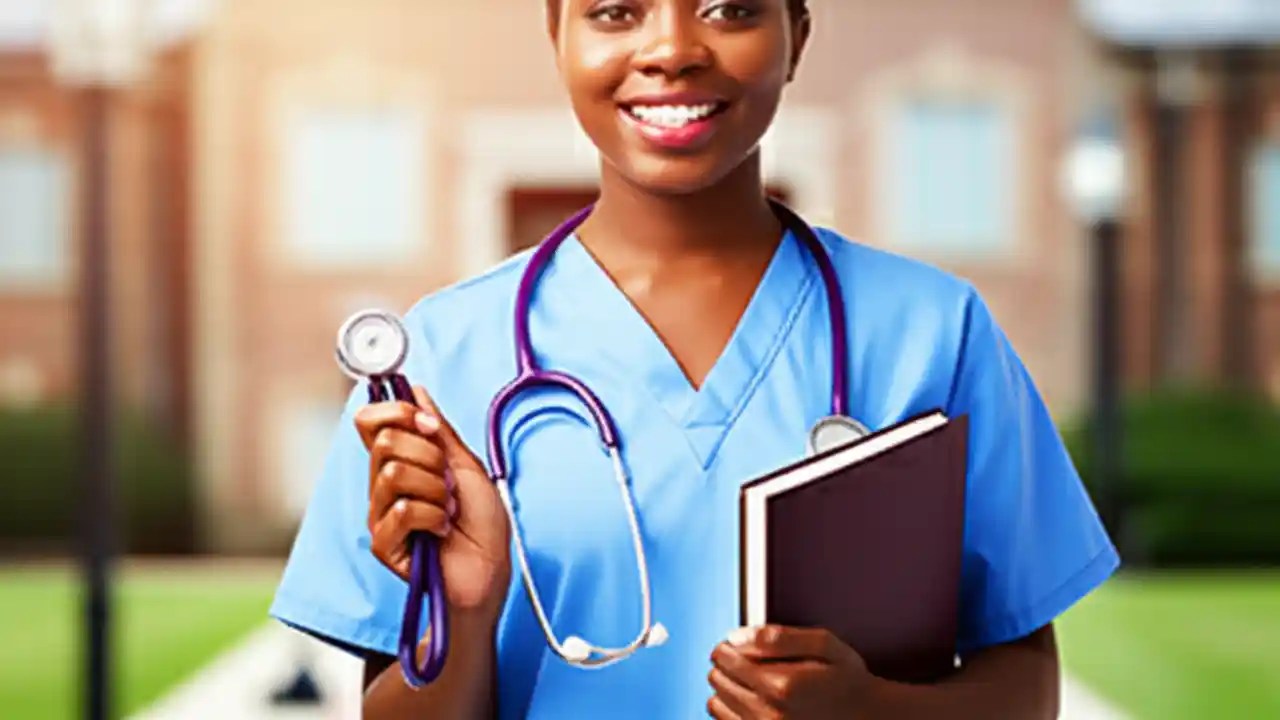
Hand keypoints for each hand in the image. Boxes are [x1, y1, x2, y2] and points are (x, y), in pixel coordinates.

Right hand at [355, 386, 511, 615]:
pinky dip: (432, 516)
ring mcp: (381, 513)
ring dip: (434, 489)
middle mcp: (383, 484)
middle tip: (449, 481)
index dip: (397, 413)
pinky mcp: (384, 543)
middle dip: (430, 456)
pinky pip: (401, 510)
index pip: (369, 421)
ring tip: (448, 507)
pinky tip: (442, 530)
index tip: (430, 427)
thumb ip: (439, 431)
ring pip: (392, 474)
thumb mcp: (467, 465)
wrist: (491, 569)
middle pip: (383, 442)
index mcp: (400, 461)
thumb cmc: (482, 524)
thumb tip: (417, 391)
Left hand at [707, 625, 878, 718]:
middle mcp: (769, 714)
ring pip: (716, 703)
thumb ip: (777, 636)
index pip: (726, 657)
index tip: (737, 645)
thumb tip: (736, 637)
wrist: (868, 718)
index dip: (727, 646)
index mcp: (781, 684)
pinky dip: (728, 710)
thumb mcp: (823, 644)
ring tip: (746, 681)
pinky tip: (746, 700)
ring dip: (724, 688)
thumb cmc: (847, 680)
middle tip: (743, 661)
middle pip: (718, 679)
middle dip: (725, 665)